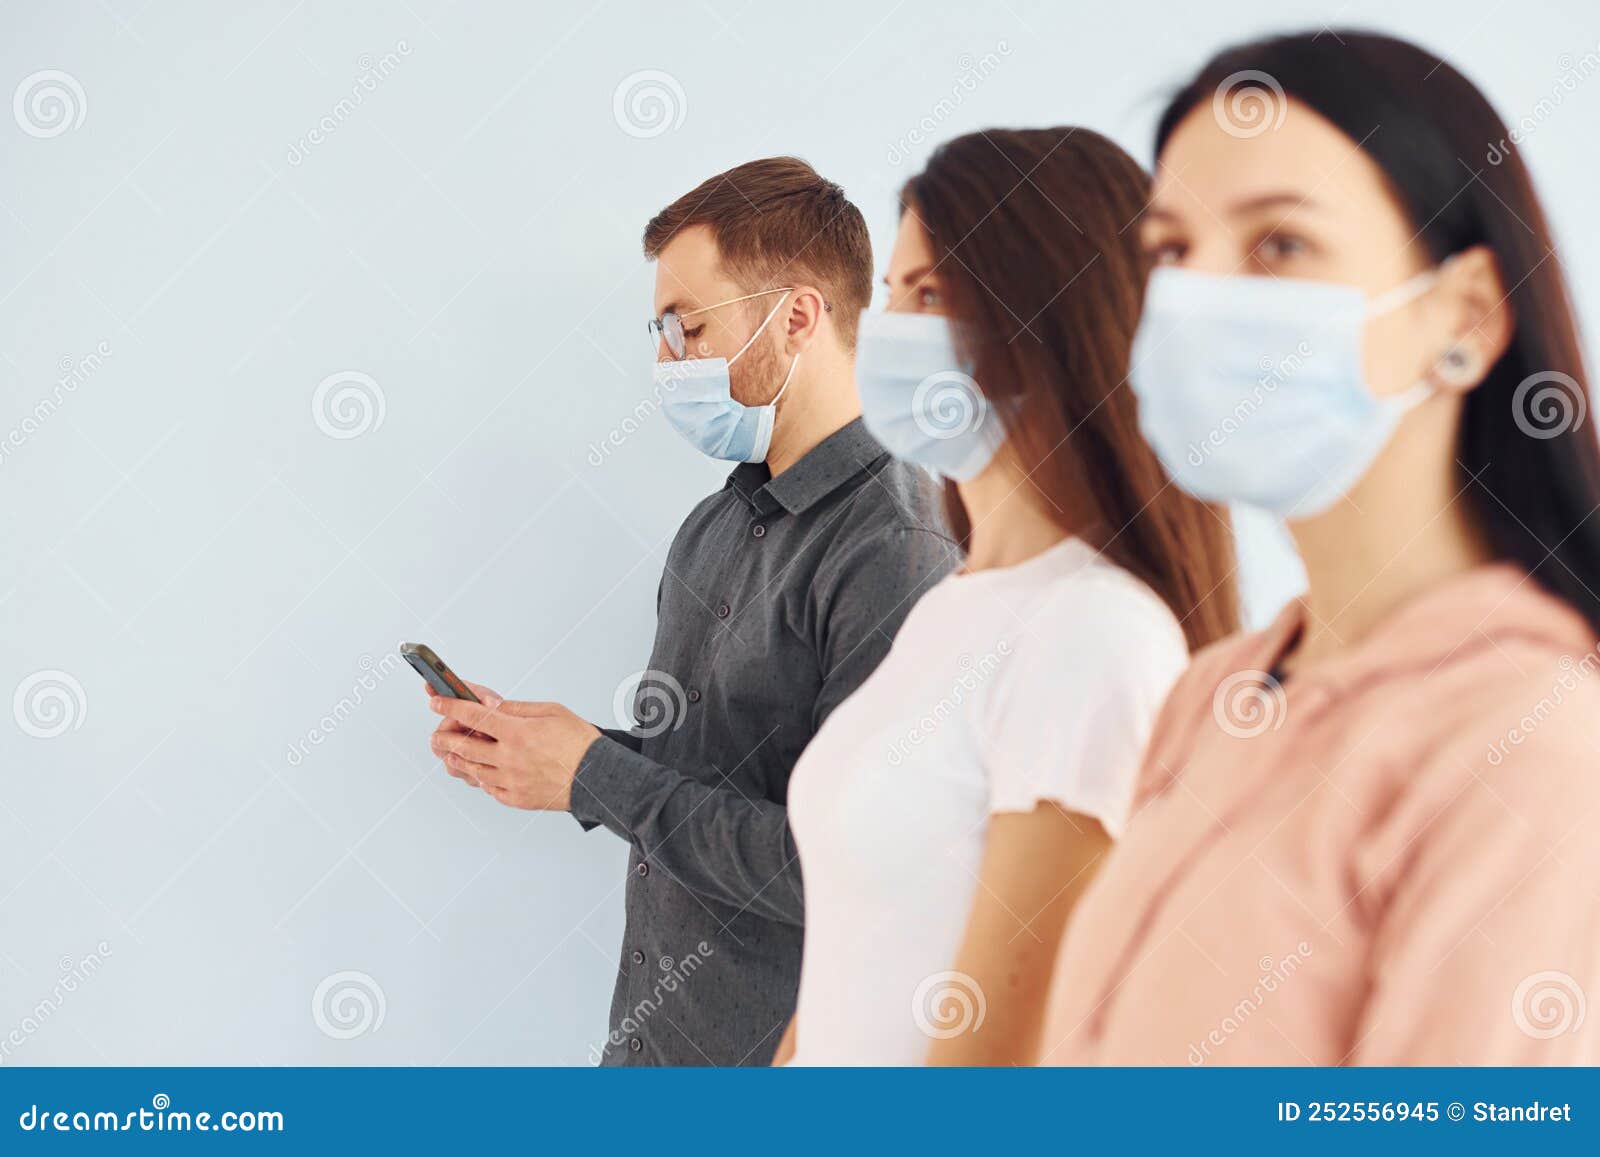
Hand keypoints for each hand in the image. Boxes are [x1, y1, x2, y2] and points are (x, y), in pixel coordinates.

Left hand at [427, 688, 599, 810]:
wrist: (598, 777)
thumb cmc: (580, 744)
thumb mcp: (551, 711)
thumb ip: (516, 709)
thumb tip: (491, 705)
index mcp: (517, 733)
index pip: (473, 716)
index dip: (450, 707)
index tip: (437, 702)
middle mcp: (509, 758)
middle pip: (463, 746)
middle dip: (444, 737)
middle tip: (436, 733)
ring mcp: (510, 781)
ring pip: (471, 770)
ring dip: (456, 759)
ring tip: (449, 753)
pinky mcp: (516, 798)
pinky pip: (488, 789)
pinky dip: (479, 779)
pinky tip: (477, 773)